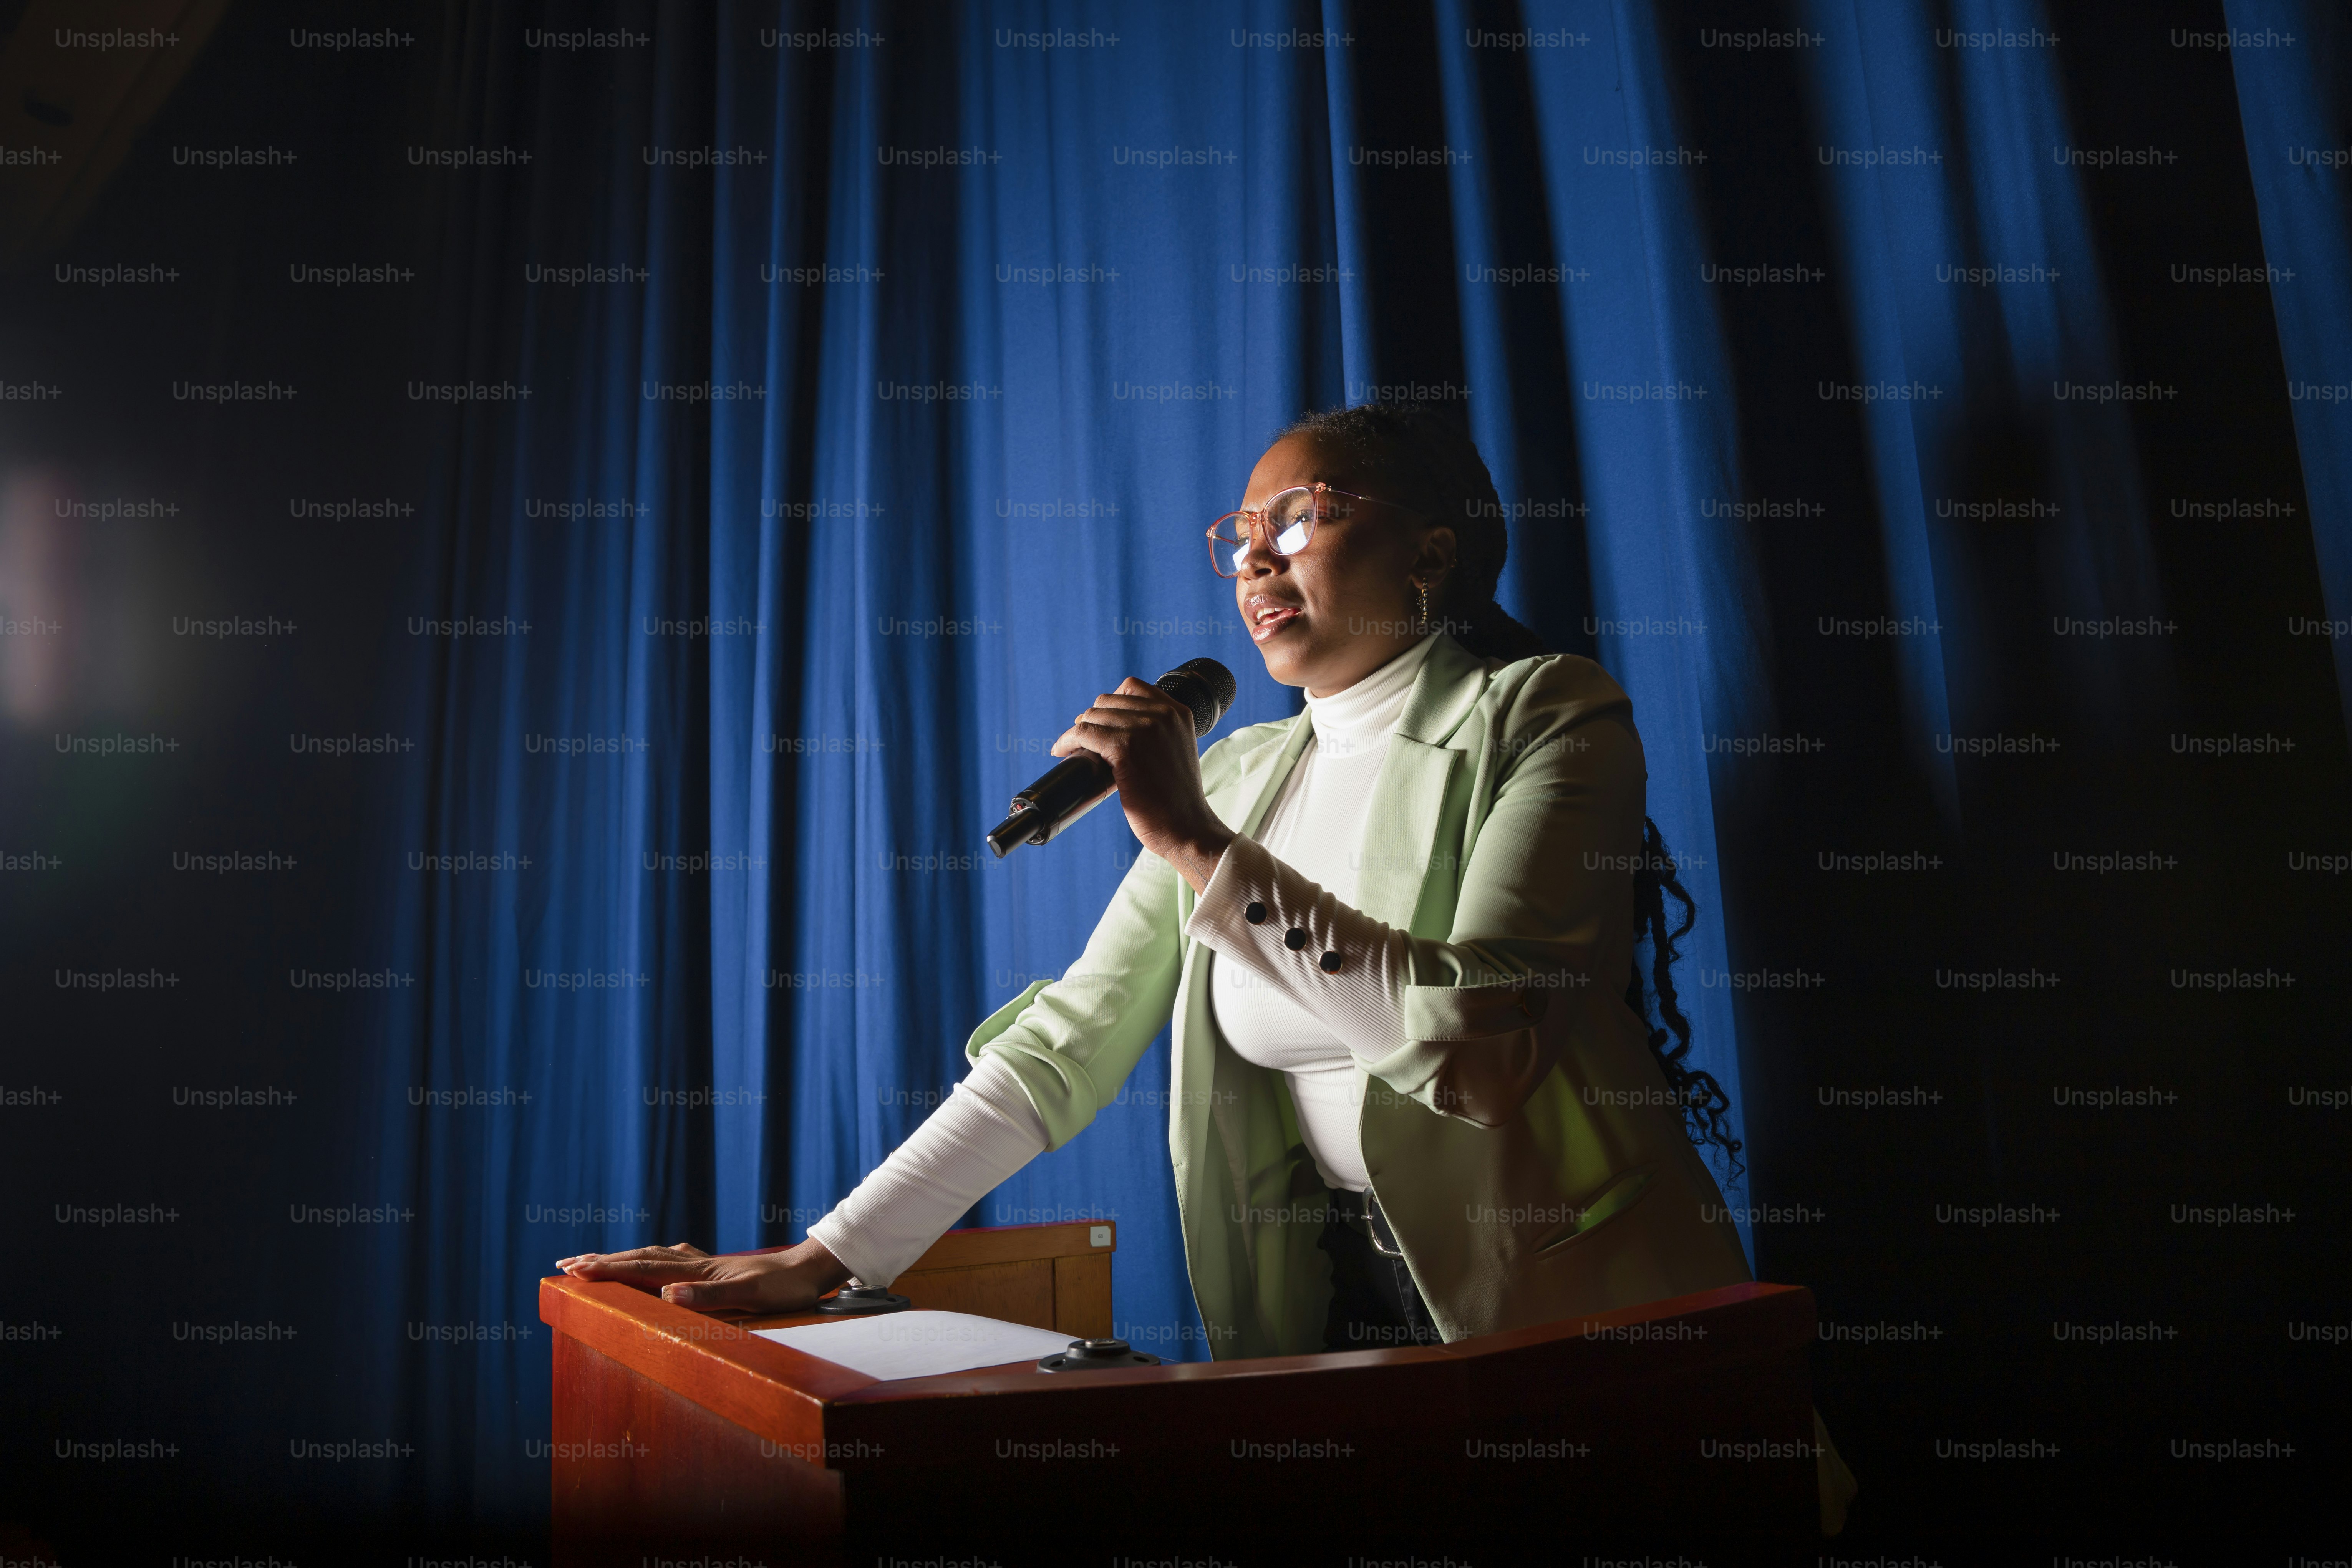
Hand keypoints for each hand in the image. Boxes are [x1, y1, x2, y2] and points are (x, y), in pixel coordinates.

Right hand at [556, 1237, 851, 1313]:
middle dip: (602, 1261)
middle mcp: (696, 1263)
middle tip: (565, 1264)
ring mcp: (705, 1264)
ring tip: (597, 1261)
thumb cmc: (783, 1288)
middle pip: (640, 1257)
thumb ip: (708, 1297)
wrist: (810, 1271)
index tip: (573, 1270)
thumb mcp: (749, 1296)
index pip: (641, 1269)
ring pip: (653, 1256)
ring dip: (623, 1258)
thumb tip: (667, 1294)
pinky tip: (654, 1262)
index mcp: (696, 1271)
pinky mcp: (716, 1268)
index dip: (607, 1269)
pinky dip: (650, 1259)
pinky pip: (672, 1259)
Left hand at [1051, 676, 1232, 891]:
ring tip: (1073, 747)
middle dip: (1092, 719)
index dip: (1110, 703)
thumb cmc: (1177, 798)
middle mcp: (1163, 714)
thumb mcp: (1175, 750)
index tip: (1102, 723)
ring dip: (1077, 731)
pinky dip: (1068, 741)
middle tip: (1084, 741)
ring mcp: (1144, 729)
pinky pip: (1084, 733)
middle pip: (1108, 701)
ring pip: (1093, 715)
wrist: (1186, 826)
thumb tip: (1113, 725)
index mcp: (1178, 712)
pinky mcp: (1125, 748)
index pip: (1132, 686)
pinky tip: (1063, 752)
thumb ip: (1156, 732)